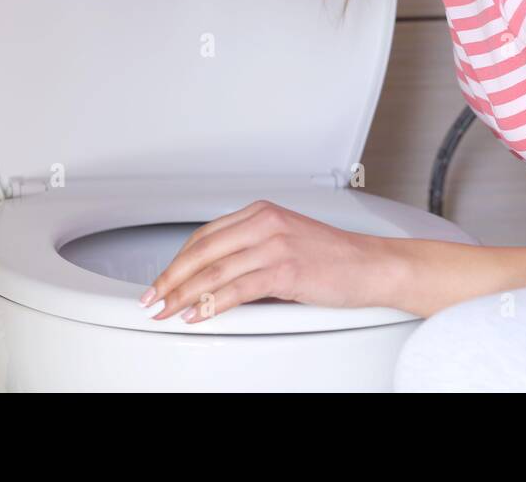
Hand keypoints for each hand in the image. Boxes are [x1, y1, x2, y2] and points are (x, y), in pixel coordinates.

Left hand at [140, 200, 395, 323]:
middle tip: (153, 298)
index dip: (178, 259)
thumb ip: (251, 249)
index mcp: (261, 212)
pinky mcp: (284, 270)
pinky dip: (211, 305)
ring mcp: (274, 245)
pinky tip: (197, 314)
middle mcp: (265, 223)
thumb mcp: (286, 240)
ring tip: (166, 311)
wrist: (372, 265)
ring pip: (214, 272)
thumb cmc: (334, 257)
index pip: (205, 235)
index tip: (163, 279)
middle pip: (202, 251)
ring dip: (184, 295)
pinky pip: (236, 289)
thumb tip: (215, 276)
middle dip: (171, 278)